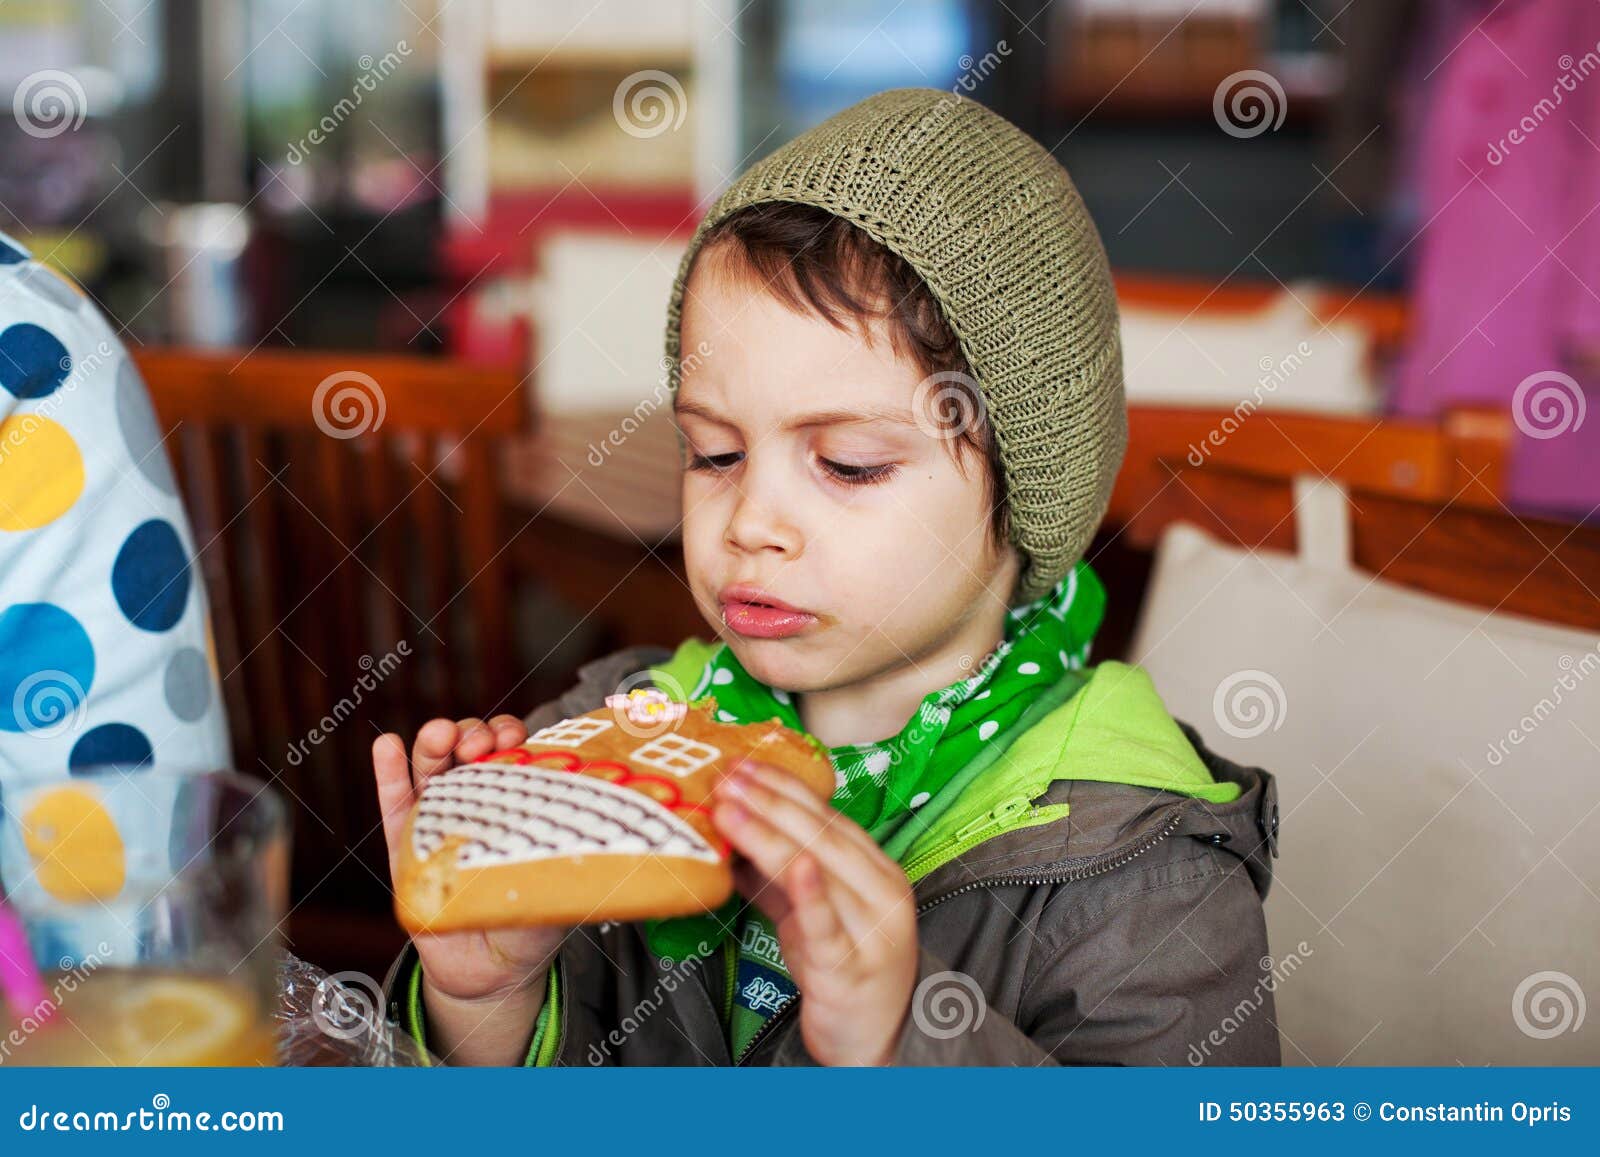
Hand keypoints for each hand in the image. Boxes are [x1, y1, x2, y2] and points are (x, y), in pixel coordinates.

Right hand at [372, 716, 568, 1003]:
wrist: (489, 973)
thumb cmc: (530, 922)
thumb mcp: (555, 889)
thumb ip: (564, 865)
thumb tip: (586, 842)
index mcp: (516, 803)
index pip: (512, 754)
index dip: (511, 737)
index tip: (513, 738)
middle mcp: (478, 802)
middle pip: (470, 751)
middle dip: (474, 735)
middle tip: (479, 743)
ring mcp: (438, 820)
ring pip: (432, 769)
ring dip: (433, 744)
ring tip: (439, 734)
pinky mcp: (405, 848)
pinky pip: (394, 804)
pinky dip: (389, 772)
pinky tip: (387, 745)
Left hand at [713, 759, 917, 1065]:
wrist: (879, 1043)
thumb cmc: (844, 971)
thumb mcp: (810, 916)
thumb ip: (777, 880)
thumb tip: (729, 841)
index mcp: (875, 871)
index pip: (828, 817)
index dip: (784, 786)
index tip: (744, 763)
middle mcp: (881, 891)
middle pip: (823, 835)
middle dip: (770, 800)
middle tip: (727, 776)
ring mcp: (871, 929)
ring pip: (821, 870)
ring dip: (770, 835)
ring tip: (729, 809)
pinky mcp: (851, 968)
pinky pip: (829, 925)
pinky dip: (812, 893)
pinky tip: (794, 866)